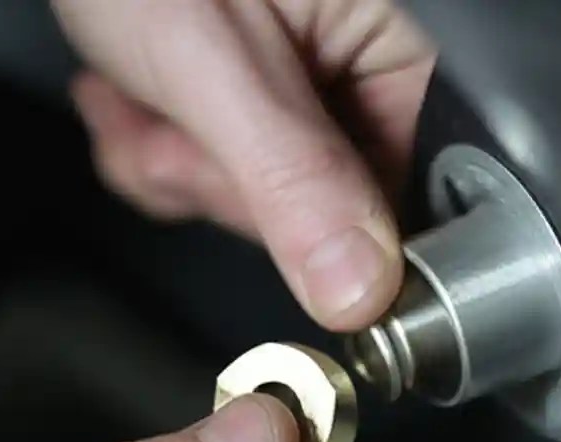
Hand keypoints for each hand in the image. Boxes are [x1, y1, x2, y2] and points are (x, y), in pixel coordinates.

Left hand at [53, 0, 435, 330]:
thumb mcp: (212, 65)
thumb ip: (292, 179)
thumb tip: (362, 288)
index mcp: (409, 34)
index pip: (421, 182)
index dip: (336, 228)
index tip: (266, 219)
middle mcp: (376, 53)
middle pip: (341, 206)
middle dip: (229, 187)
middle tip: (175, 132)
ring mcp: (322, 74)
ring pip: (274, 199)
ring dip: (187, 172)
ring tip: (142, 102)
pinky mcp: (273, 92)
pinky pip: (237, 175)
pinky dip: (174, 158)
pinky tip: (140, 104)